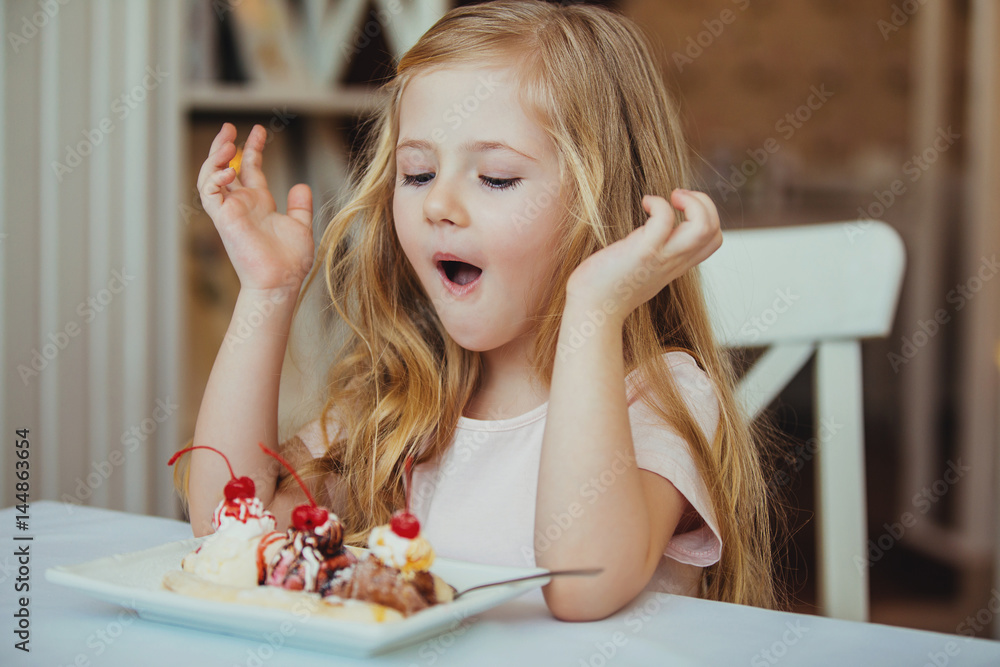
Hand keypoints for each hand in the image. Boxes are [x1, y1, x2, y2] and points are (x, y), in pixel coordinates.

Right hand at [198, 123, 314, 293]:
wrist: (281, 282)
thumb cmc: (290, 262)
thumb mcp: (300, 226)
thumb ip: (300, 206)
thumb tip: (301, 185)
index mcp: (259, 203)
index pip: (250, 169)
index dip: (252, 148)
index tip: (258, 131)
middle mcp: (242, 205)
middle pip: (225, 167)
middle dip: (224, 145)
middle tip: (229, 128)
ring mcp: (230, 211)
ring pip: (210, 177)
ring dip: (215, 157)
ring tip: (227, 142)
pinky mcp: (223, 219)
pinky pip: (209, 194)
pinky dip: (214, 177)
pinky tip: (229, 169)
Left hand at [565, 189, 721, 321]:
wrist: (592, 310)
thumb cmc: (605, 287)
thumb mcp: (638, 269)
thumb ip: (649, 254)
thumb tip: (639, 236)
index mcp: (675, 264)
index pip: (714, 240)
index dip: (706, 215)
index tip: (679, 207)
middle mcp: (674, 262)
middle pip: (715, 232)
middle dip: (705, 203)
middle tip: (676, 198)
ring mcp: (662, 257)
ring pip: (704, 228)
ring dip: (694, 202)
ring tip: (671, 197)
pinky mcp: (643, 252)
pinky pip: (665, 220)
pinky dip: (659, 203)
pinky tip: (645, 202)